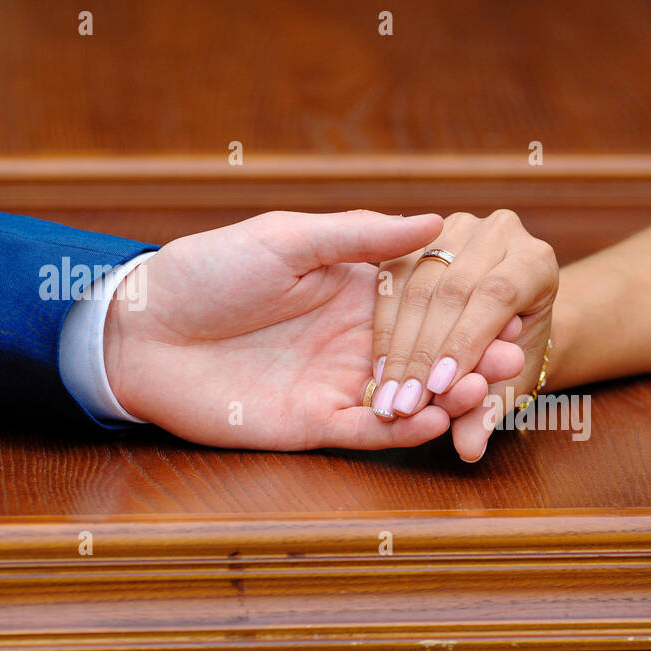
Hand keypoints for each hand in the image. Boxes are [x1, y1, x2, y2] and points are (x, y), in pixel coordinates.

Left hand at [102, 210, 524, 450]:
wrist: (140, 331)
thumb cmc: (206, 271)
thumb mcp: (285, 239)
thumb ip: (359, 236)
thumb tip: (435, 220)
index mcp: (355, 289)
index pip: (425, 302)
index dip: (464, 309)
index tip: (507, 310)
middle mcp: (355, 339)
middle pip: (426, 354)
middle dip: (469, 358)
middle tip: (509, 359)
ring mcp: (338, 383)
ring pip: (408, 395)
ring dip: (447, 397)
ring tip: (482, 393)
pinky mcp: (315, 424)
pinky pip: (370, 430)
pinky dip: (404, 429)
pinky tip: (433, 418)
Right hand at [372, 209, 557, 460]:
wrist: (512, 319)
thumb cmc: (514, 356)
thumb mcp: (509, 384)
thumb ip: (488, 411)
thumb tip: (469, 450)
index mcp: (537, 261)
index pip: (496, 295)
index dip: (464, 342)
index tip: (437, 389)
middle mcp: (503, 232)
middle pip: (453, 288)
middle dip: (424, 350)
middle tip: (402, 402)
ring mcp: (462, 226)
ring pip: (418, 280)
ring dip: (398, 340)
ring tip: (386, 392)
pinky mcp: (424, 232)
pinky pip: (392, 275)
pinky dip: (382, 321)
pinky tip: (375, 364)